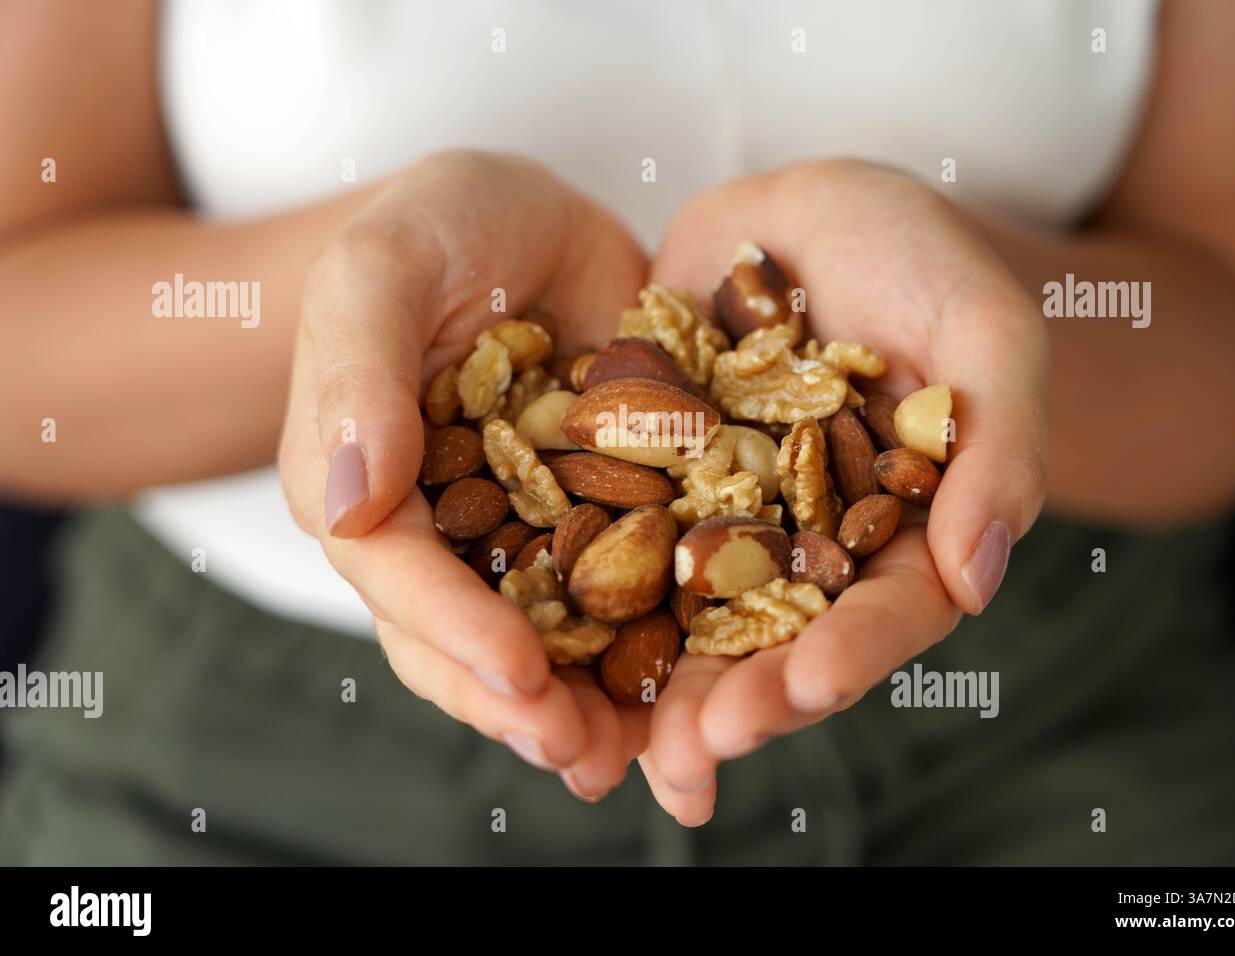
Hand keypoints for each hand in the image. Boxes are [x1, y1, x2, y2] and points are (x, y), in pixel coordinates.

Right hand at [278, 151, 649, 800]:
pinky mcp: (592, 523)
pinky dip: (640, 652)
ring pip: (534, 640)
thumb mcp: (387, 266)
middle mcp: (433, 531)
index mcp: (360, 484)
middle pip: (460, 638)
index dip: (454, 628)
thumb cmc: (439, 225)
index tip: (522, 672)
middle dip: (518, 703)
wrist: (527, 222)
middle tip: (583, 756)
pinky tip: (685, 699)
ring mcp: (514, 536)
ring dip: (581, 707)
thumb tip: (346, 505)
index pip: (395, 572)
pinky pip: (611, 599)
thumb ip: (358, 369)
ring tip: (635, 760)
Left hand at [639, 159, 1048, 824]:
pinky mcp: (649, 475)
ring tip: (615, 741)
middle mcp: (805, 544)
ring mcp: (721, 514)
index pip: (881, 614)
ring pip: (685, 613)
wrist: (817, 214)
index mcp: (898, 534)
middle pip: (775, 639)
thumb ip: (997, 451)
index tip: (801, 691)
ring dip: (653, 680)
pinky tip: (541, 633)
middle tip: (690, 750)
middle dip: (736, 698)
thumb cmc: (927, 262)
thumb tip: (979, 579)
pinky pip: (612, 536)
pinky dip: (582, 587)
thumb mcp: (987, 335)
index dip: (846, 657)